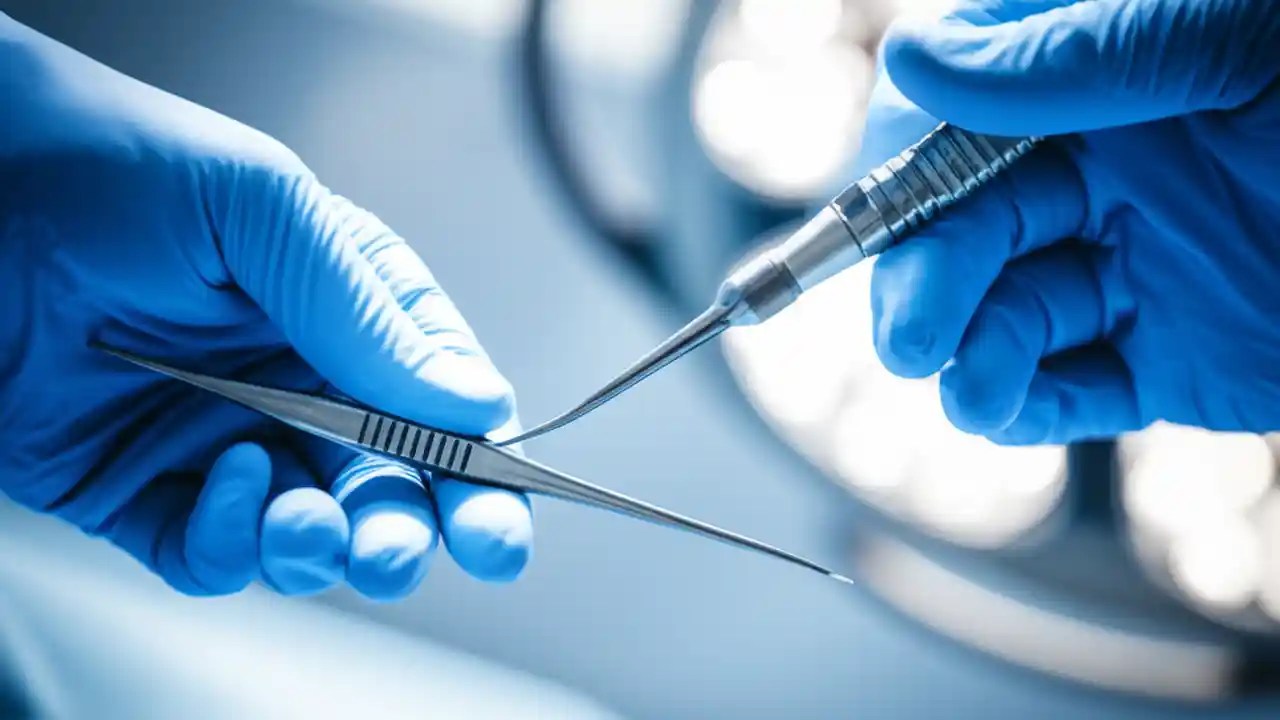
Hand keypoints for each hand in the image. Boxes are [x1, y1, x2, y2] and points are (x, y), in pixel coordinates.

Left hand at [0, 15, 532, 598]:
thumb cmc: (121, 168)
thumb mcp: (270, 216)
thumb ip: (371, 316)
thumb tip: (477, 404)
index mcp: (351, 318)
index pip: (445, 406)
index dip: (485, 463)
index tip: (500, 504)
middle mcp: (299, 390)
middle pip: (396, 487)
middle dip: (427, 529)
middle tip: (447, 548)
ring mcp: (226, 445)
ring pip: (316, 537)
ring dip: (334, 549)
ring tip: (319, 530)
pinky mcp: (145, 495)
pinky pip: (213, 552)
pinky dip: (232, 543)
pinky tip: (222, 480)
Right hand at [861, 0, 1279, 443]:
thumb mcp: (1246, 35)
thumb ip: (1086, 50)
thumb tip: (922, 58)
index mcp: (1114, 72)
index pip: (961, 108)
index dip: (902, 157)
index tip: (877, 207)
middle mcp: (1114, 166)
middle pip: (968, 224)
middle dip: (922, 279)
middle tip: (908, 336)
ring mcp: (1146, 265)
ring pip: (1011, 313)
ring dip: (966, 353)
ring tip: (962, 388)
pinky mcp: (1181, 355)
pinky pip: (1078, 386)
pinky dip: (1027, 406)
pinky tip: (1002, 411)